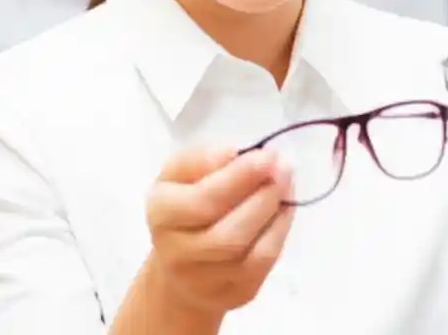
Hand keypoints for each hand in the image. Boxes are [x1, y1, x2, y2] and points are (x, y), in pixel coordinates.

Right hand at [145, 147, 294, 319]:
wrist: (181, 262)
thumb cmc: (183, 204)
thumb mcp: (180, 173)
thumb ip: (201, 158)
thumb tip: (231, 154)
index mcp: (161, 215)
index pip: (201, 202)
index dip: (238, 179)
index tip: (266, 155)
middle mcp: (178, 254)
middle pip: (228, 235)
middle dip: (262, 198)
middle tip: (283, 168)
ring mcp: (206, 281)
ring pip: (251, 254)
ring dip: (276, 215)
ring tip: (286, 184)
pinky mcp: (235, 294)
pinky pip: (264, 266)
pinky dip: (280, 232)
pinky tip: (284, 208)